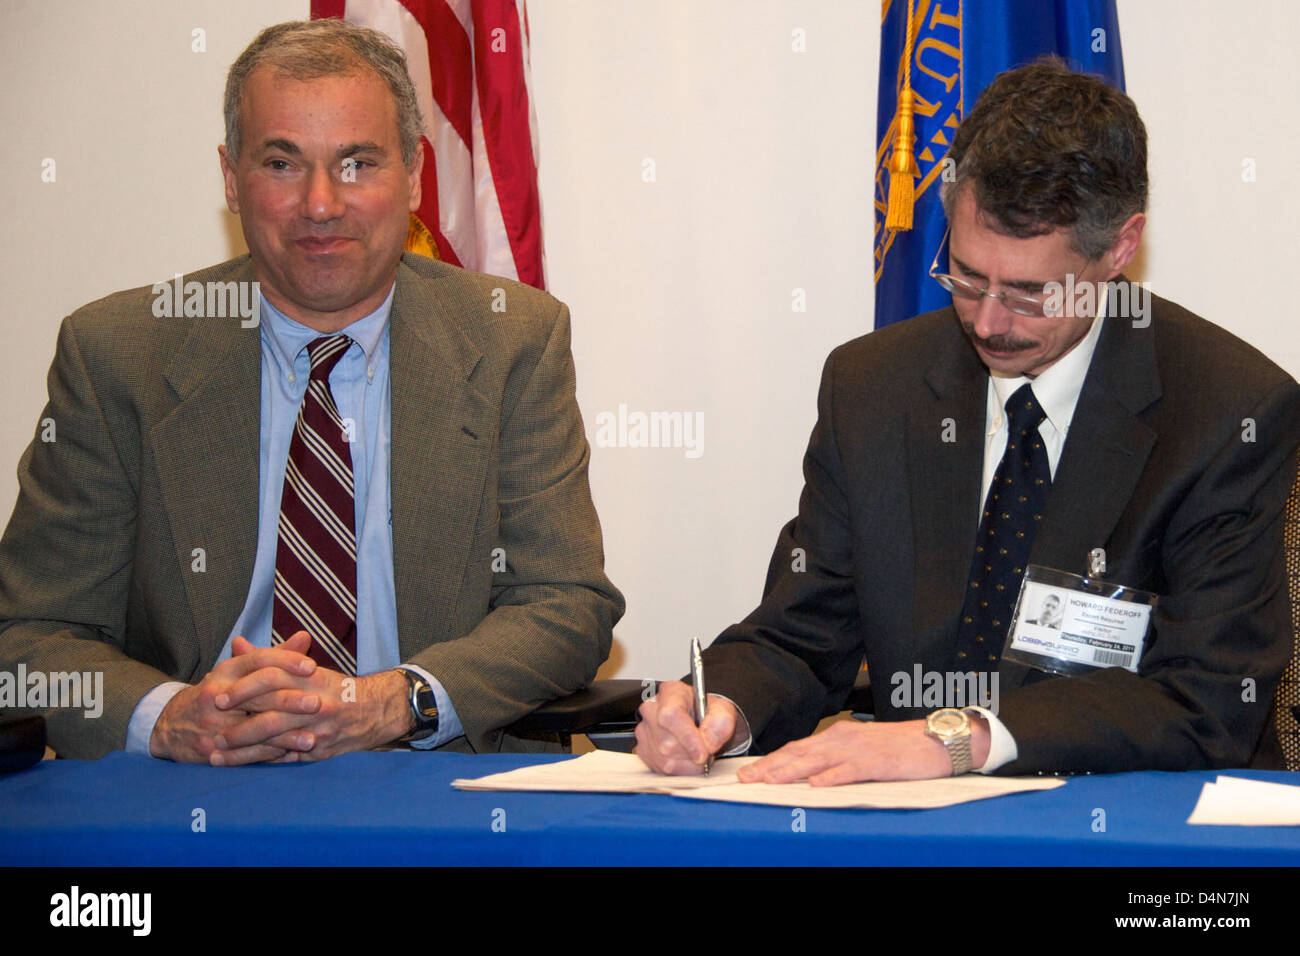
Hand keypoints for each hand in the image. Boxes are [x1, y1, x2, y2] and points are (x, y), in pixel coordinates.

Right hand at [150, 631, 316, 763]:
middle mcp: (218, 694)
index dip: (286, 661)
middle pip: (258, 695)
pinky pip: (245, 754)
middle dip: (291, 700)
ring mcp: (213, 724)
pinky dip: (270, 755)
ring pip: (254, 729)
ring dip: (286, 736)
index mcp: (227, 671)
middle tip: (318, 704)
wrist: (172, 724)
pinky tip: (291, 755)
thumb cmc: (218, 693)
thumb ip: (275, 656)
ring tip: (312, 738)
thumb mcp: (240, 670)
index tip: (311, 667)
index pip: (259, 660)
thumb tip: (305, 637)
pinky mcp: (211, 750)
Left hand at [210, 631, 411, 763]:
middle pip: (271, 714)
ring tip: (216, 754)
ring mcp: (317, 730)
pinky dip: (260, 762)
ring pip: (275, 741)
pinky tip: (239, 765)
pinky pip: (285, 758)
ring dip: (243, 750)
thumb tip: (237, 645)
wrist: (373, 710)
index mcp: (309, 679)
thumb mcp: (303, 668)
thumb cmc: (332, 687)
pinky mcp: (318, 751)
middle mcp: (314, 704)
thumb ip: (268, 658)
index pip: (271, 679)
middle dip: (238, 725)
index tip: (219, 698)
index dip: (242, 689)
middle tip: (211, 731)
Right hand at [635, 679, 744, 774]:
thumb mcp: (724, 712)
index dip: (687, 738)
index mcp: (671, 693)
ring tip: (697, 751)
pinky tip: (686, 757)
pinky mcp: (643, 750)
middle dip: (692, 754)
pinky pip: (661, 769)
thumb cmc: (709, 713)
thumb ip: (721, 724)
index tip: (703, 753)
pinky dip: (680, 769)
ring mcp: (644, 730)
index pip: (671, 716)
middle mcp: (652, 709)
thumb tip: (708, 742)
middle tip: (706, 749)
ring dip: (688, 764)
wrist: (703, 721)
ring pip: (665, 760)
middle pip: (667, 744)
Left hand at [737, 715, 990, 785]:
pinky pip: (850, 770)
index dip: (770, 761)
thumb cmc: (898, 748)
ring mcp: (859, 749)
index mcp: (836, 736)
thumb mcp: (860, 750)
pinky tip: (816, 785)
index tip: (748, 773)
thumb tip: (807, 775)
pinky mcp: (878, 761)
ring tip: (769, 782)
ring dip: (791, 772)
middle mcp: (842, 739)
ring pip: (817, 761)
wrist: (936, 740)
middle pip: (799, 754)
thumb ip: (835, 760)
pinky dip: (832, 777)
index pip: (795, 749)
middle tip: (746, 779)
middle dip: (770, 767)